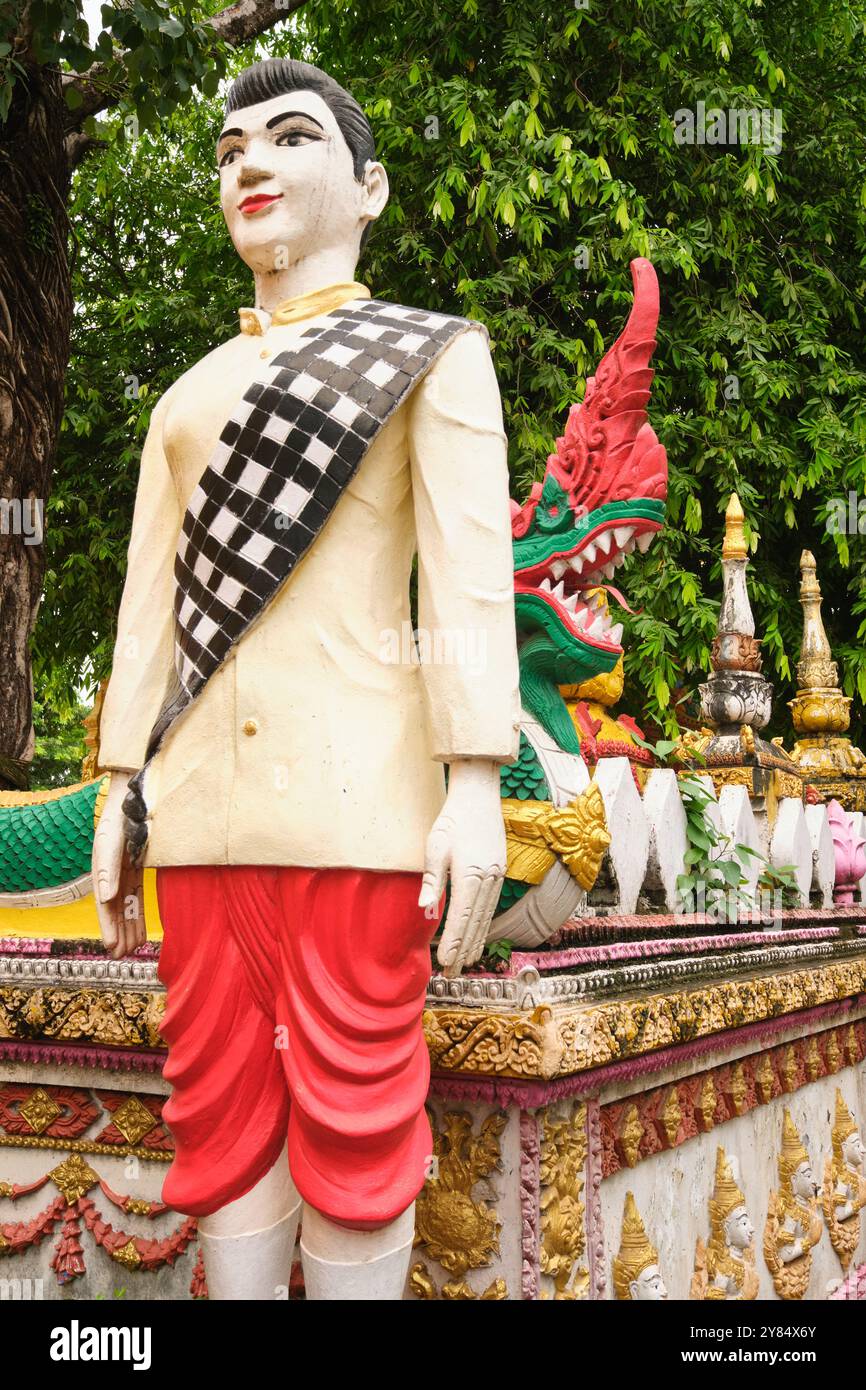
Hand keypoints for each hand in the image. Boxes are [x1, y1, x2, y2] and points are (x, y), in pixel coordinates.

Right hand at [92, 771, 145, 958]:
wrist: (137, 796)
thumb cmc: (120, 817)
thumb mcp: (112, 841)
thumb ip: (107, 869)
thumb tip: (106, 897)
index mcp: (100, 868)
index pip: (103, 904)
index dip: (107, 926)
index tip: (112, 947)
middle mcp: (110, 874)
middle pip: (113, 909)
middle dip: (117, 932)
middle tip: (122, 956)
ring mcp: (123, 872)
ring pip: (125, 906)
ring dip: (128, 928)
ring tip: (132, 949)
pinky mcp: (135, 869)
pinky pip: (136, 897)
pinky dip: (138, 914)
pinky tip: (141, 932)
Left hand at [419, 758, 505, 978]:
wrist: (479, 795)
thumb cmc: (452, 819)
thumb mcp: (434, 847)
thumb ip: (432, 880)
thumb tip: (426, 911)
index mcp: (469, 875)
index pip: (461, 918)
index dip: (453, 943)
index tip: (445, 962)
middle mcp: (487, 879)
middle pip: (475, 923)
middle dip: (463, 950)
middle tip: (453, 973)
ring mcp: (496, 876)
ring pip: (486, 917)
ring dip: (475, 941)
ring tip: (466, 962)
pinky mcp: (499, 870)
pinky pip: (491, 905)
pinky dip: (484, 924)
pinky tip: (478, 935)